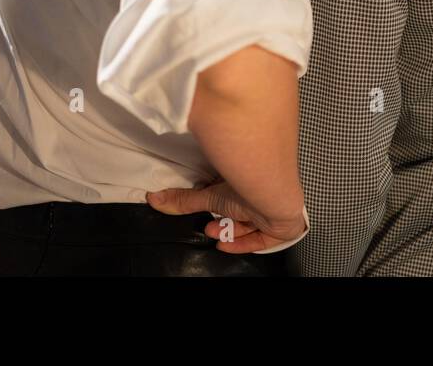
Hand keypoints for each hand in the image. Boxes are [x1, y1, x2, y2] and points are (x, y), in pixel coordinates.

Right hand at [146, 181, 305, 253]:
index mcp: (245, 186)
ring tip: (216, 233)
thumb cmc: (245, 190)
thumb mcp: (210, 196)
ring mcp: (270, 213)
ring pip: (248, 226)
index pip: (229, 199)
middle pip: (238, 214)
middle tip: (210, 227)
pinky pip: (261, 240)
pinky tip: (226, 246)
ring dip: (230, 232)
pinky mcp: (279, 230)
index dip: (216, 208)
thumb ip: (183, 201)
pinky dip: (244, 243)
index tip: (205, 215)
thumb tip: (153, 198)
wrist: (275, 199)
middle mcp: (259, 198)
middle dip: (222, 223)